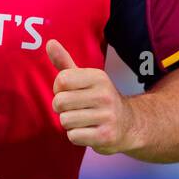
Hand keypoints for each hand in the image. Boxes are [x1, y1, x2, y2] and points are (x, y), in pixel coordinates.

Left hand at [46, 39, 137, 154]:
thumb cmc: (98, 99)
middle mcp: (105, 95)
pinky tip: (88, 131)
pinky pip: (73, 136)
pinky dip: (76, 136)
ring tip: (83, 120)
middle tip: (76, 109)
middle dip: (62, 109)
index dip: (59, 89)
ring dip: (69, 124)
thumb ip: (64, 62)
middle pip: (60, 102)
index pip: (61, 80)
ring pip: (65, 120)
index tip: (70, 92)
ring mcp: (107, 116)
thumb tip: (49, 42)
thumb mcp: (84, 78)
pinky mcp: (105, 136)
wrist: (128, 124)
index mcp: (98, 77)